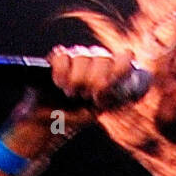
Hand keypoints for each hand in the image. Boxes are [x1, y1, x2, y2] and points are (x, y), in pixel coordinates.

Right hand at [3, 46, 133, 149]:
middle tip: (85, 95)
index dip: (119, 71)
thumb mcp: (99, 110)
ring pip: (82, 55)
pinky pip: (62, 55)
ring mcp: (80, 57)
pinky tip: (59, 84)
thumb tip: (107, 84)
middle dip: (93, 80)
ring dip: (76, 78)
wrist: (50, 120)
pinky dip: (60, 72)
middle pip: (103, 57)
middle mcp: (99, 61)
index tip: (106, 90)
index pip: (125, 58)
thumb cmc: (78, 115)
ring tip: (71, 93)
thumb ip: (109, 96)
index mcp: (115, 73)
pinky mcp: (59, 58)